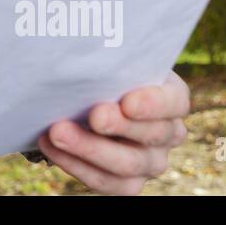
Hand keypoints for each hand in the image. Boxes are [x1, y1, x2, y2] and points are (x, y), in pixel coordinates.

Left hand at [35, 69, 189, 194]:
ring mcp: (150, 162)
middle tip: (93, 115)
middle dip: (119, 125)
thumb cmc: (102, 70)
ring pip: (127, 164)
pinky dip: (75, 164)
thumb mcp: (111, 58)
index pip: (174, 101)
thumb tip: (86, 41)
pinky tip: (51, 146)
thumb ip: (108, 56)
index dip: (154, 103)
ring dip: (89, 148)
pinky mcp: (127, 183)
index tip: (127, 101)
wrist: (85, 96)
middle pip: (151, 135)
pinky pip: (105, 182)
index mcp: (172, 98)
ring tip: (57, 132)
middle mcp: (168, 133)